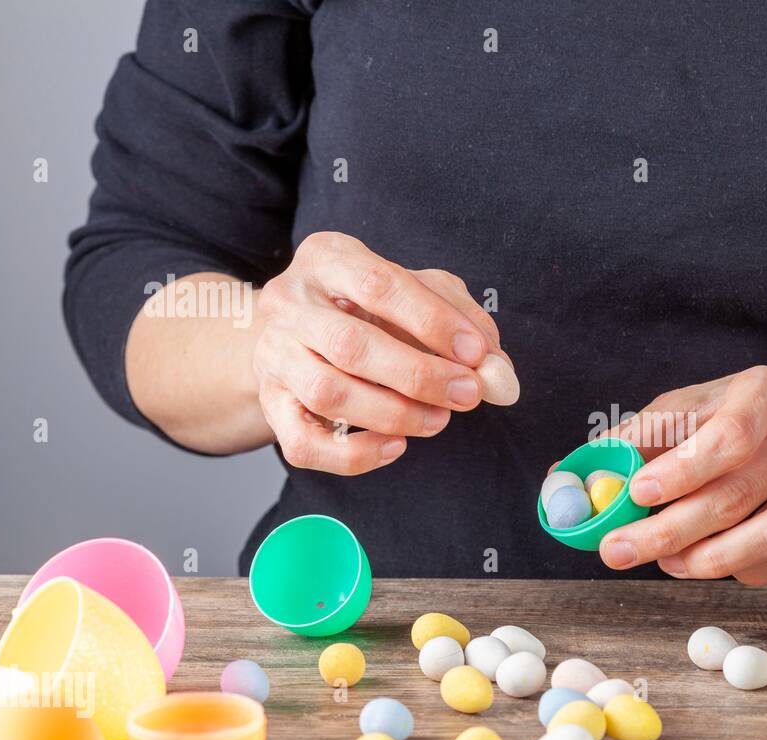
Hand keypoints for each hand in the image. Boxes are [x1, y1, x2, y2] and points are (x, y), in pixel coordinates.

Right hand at [253, 232, 508, 474]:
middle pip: (350, 344)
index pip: (380, 285)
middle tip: (468, 394)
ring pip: (328, 393)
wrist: (301, 333)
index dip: (433, 322)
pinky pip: (304, 443)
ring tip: (439, 419)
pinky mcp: (270, 404)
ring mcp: (273, 354)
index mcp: (328, 258)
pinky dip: (356, 454)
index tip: (476, 353)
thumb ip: (463, 320)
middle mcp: (289, 302)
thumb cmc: (371, 308)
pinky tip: (397, 445)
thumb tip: (496, 367)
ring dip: (395, 414)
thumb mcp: (420, 292)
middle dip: (419, 376)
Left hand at [598, 366, 766, 584]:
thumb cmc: (749, 412)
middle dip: (667, 531)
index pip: (728, 438)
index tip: (636, 494)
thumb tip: (569, 473)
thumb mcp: (698, 402)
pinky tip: (709, 561)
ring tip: (664, 561)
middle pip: (736, 497)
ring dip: (704, 559)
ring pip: (766, 538)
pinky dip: (740, 570)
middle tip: (617, 550)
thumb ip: (640, 435)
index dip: (680, 471)